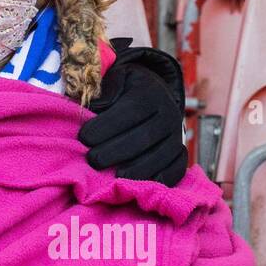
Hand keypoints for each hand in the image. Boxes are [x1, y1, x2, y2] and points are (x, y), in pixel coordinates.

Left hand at [78, 43, 188, 185]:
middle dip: (115, 151)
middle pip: (144, 137)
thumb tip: (96, 108)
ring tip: (114, 177)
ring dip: (136, 169)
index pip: (130, 111)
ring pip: (159, 155)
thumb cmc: (127, 89)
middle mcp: (169, 114)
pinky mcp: (181, 151)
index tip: (84, 138)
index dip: (107, 126)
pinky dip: (162, 179)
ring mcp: (178, 135)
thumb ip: (107, 91)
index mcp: (151, 92)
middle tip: (93, 160)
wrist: (156, 94)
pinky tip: (143, 187)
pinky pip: (177, 168)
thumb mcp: (117, 78)